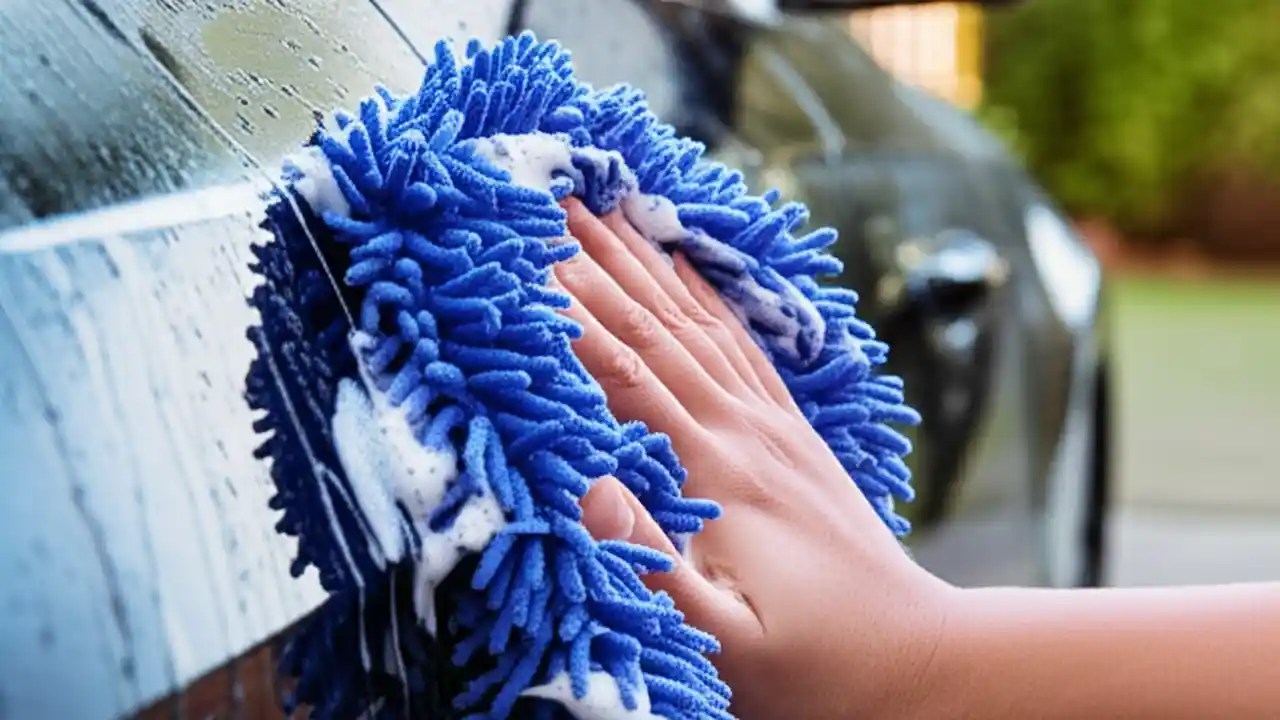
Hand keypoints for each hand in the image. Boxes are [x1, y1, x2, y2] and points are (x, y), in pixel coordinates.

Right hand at [554, 199, 952, 718]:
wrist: (915, 660)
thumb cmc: (808, 666)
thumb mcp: (718, 640)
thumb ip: (651, 562)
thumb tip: (589, 485)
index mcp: (717, 473)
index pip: (626, 370)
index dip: (571, 312)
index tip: (522, 256)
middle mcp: (746, 432)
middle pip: (658, 326)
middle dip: (600, 260)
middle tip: (553, 195)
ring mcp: (775, 428)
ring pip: (699, 323)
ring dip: (647, 262)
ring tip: (608, 206)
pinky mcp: (793, 437)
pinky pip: (742, 346)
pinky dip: (707, 296)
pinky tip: (687, 266)